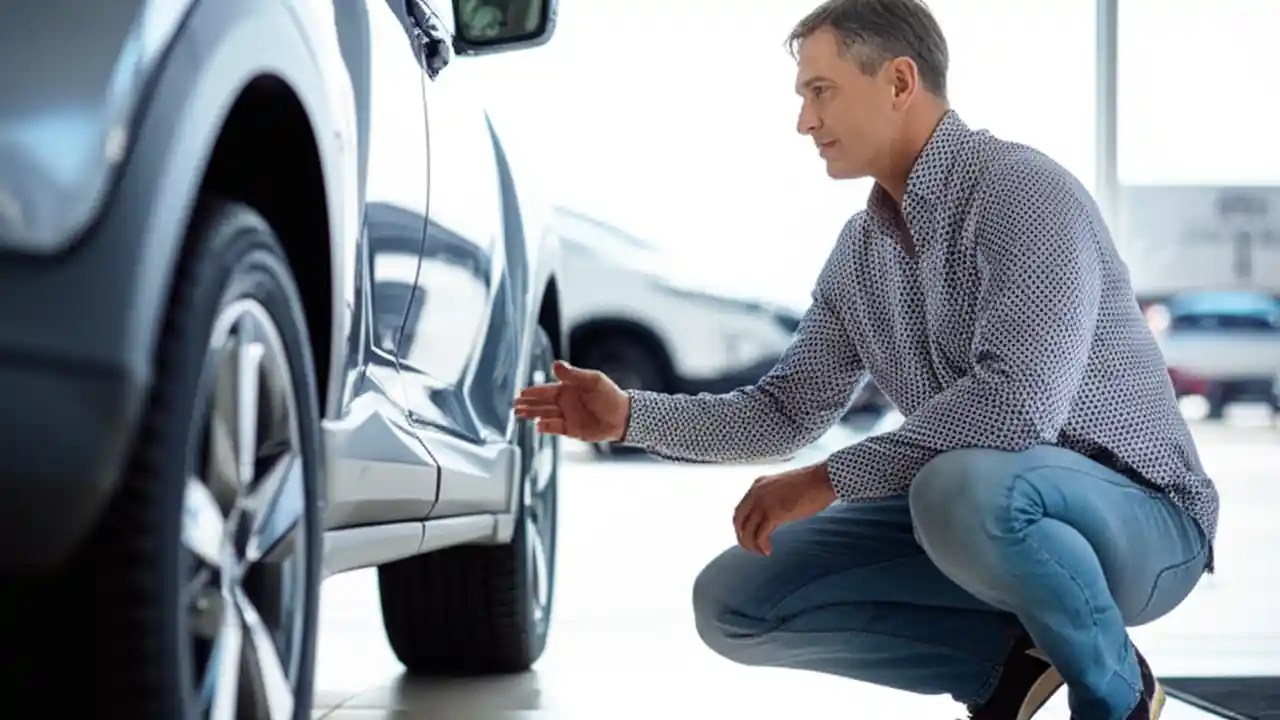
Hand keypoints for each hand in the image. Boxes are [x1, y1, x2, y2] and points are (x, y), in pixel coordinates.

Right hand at [513, 361, 629, 441]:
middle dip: (528, 404)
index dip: (533, 391)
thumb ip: (574, 374)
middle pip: (542, 403)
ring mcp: (568, 417)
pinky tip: (538, 425)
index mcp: (568, 389)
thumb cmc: (610, 395)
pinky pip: (556, 428)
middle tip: (514, 405)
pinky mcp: (573, 430)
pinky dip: (547, 427)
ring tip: (519, 414)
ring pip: (545, 415)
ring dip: (533, 415)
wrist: (624, 416)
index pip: (546, 390)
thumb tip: (555, 364)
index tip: (521, 392)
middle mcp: (565, 403)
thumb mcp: (593, 380)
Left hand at [732, 464, 835, 555]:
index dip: (742, 525)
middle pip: (739, 521)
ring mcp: (763, 503)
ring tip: (761, 552)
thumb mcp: (783, 487)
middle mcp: (756, 493)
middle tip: (751, 547)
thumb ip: (772, 498)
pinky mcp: (773, 514)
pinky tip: (768, 550)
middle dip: (743, 537)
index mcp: (758, 485)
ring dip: (751, 545)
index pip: (740, 509)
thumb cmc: (810, 484)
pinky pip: (760, 536)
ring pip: (747, 531)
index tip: (749, 535)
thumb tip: (771, 515)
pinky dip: (762, 546)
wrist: (822, 480)